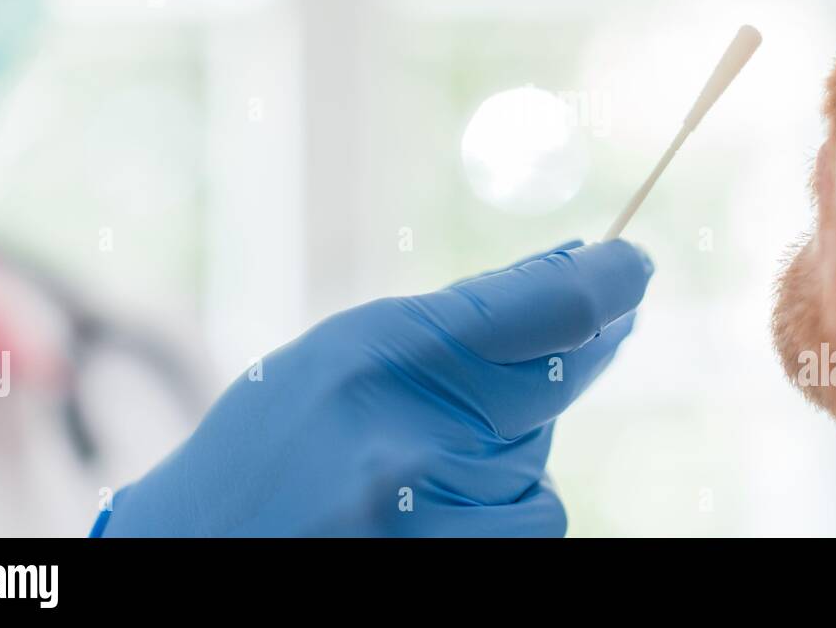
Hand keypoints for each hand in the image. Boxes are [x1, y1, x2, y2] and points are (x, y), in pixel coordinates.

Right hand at [98, 239, 652, 536]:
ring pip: (542, 464)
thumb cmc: (268, 446)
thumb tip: (571, 276)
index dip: (608, 282)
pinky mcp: (454, 567)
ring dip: (513, 449)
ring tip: (428, 463)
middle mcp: (419, 438)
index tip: (632, 268)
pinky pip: (529, 521)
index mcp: (383, 354)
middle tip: (595, 331)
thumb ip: (456, 321)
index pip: (548, 308)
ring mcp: (439, 520)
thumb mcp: (343, 355)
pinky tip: (436, 507)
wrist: (203, 553)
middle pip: (561, 380)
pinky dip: (501, 507)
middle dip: (583, 351)